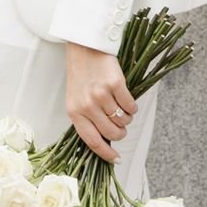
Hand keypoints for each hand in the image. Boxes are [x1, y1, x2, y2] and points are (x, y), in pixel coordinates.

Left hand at [65, 44, 136, 161]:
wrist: (85, 47)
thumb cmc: (81, 74)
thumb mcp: (76, 98)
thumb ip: (87, 118)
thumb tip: (105, 140)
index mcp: (74, 112)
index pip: (92, 141)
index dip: (106, 153)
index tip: (115, 159)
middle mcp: (87, 106)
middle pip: (112, 133)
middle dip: (121, 133)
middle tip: (122, 125)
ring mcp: (101, 95)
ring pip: (123, 120)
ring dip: (127, 118)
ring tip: (122, 108)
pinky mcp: (115, 84)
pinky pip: (130, 106)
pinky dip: (133, 107)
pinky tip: (128, 100)